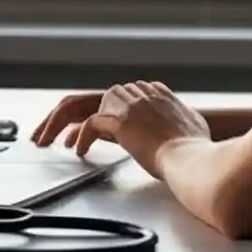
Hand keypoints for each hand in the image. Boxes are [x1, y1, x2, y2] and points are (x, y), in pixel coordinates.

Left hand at [32, 81, 210, 178]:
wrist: (193, 158)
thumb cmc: (196, 150)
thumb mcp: (193, 126)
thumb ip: (181, 118)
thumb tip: (185, 123)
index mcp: (158, 93)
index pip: (124, 94)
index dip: (108, 110)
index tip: (97, 123)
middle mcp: (142, 93)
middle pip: (102, 97)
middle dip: (78, 111)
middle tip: (62, 126)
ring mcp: (130, 106)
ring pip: (89, 105)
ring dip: (68, 122)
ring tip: (55, 139)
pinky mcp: (120, 121)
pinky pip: (90, 125)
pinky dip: (82, 137)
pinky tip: (78, 150)